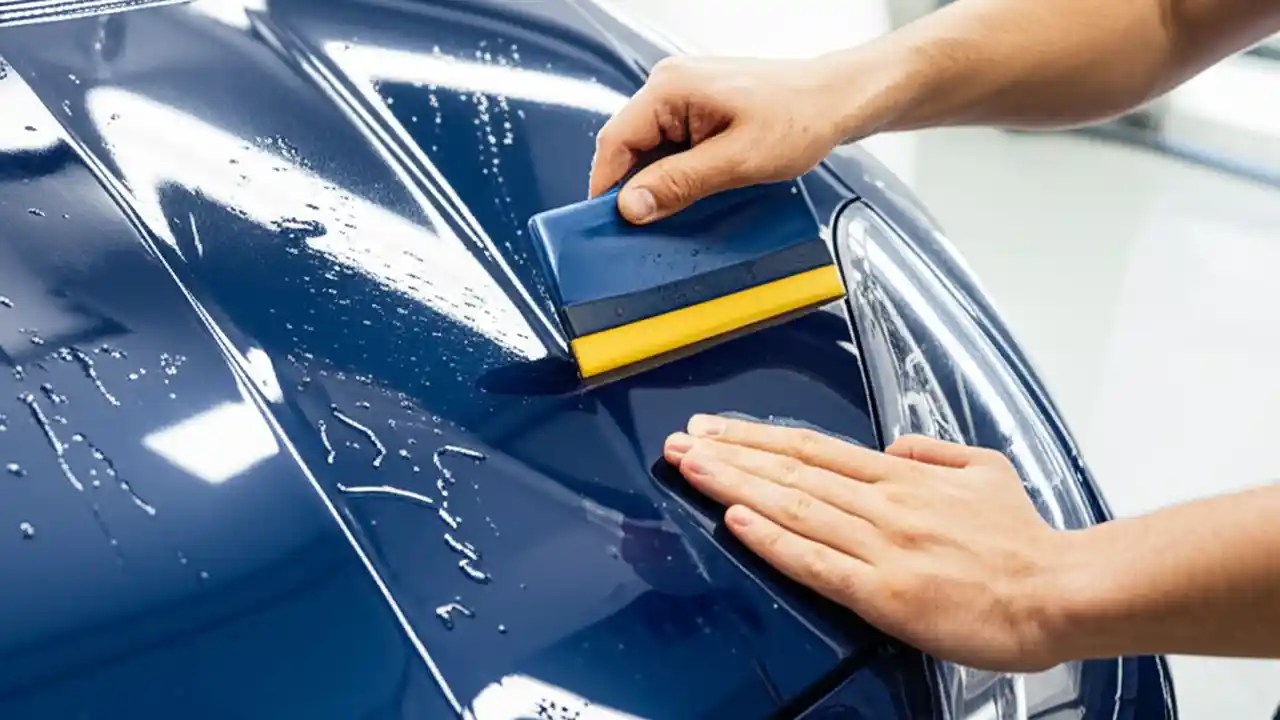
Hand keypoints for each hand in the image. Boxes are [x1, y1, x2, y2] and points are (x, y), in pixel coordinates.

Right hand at [589, 55, 863, 223]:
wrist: (836, 100)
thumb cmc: (799, 119)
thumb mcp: (737, 161)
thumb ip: (679, 184)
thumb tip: (631, 206)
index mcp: (670, 88)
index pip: (614, 142)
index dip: (606, 188)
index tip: (606, 226)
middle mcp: (670, 87)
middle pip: (628, 148)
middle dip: (634, 190)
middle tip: (644, 230)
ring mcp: (683, 98)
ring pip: (650, 152)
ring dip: (659, 185)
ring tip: (676, 213)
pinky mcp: (698, 111)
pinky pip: (671, 148)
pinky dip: (676, 175)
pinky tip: (693, 196)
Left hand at [664, 414, 1076, 671]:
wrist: (1060, 592)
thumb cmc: (1025, 540)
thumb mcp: (984, 469)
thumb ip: (932, 451)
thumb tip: (892, 447)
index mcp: (904, 476)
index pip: (812, 447)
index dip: (757, 437)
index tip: (716, 428)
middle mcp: (884, 504)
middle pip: (791, 471)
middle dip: (729, 455)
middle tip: (680, 443)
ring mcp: (881, 546)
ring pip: (793, 507)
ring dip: (735, 486)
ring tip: (692, 469)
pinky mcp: (883, 593)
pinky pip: (816, 561)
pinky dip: (772, 539)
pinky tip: (737, 521)